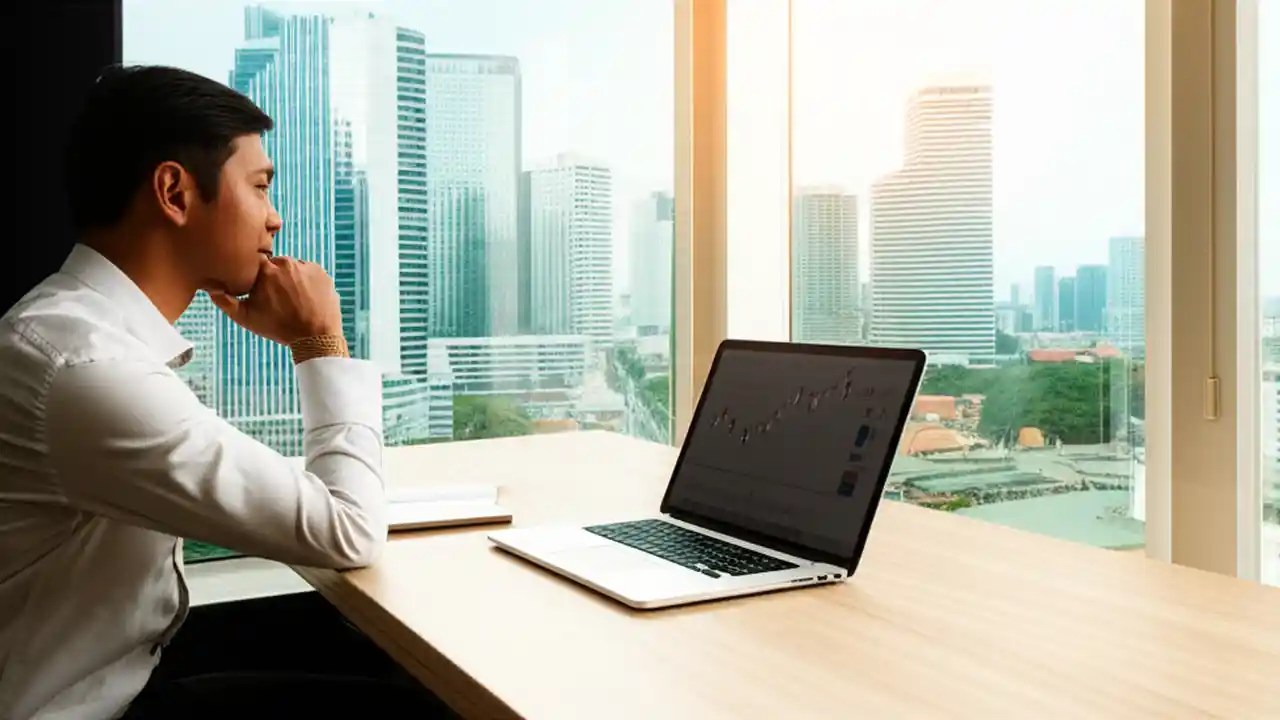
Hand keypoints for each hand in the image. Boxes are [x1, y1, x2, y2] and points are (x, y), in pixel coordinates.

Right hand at [209, 255, 342, 344]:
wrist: (316, 337)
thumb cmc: (279, 328)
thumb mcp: (246, 318)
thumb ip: (225, 301)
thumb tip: (211, 288)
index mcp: (265, 271)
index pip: (254, 262)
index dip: (254, 272)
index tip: (256, 284)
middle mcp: (285, 263)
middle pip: (274, 264)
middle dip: (273, 277)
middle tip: (276, 296)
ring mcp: (306, 267)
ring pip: (292, 267)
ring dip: (290, 278)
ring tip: (292, 299)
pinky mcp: (321, 272)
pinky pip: (308, 271)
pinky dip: (306, 281)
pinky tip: (305, 297)